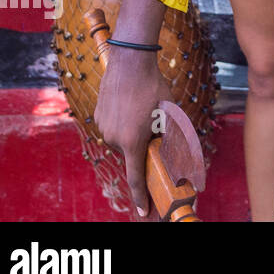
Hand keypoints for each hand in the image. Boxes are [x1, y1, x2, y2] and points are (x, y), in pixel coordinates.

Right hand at [96, 45, 168, 216]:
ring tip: (142, 107)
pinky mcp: (97, 117)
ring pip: (123, 139)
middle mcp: (113, 138)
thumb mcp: (169, 114)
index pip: (135, 177)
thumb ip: (170, 138)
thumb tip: (176, 156)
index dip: (141, 196)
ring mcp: (103, 127)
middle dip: (143, 144)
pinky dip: (124, 121)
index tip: (144, 211)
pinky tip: (131, 104)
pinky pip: (114, 127)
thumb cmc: (154, 88)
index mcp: (132, 141)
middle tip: (153, 122)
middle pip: (132, 152)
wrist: (130, 63)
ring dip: (133, 131)